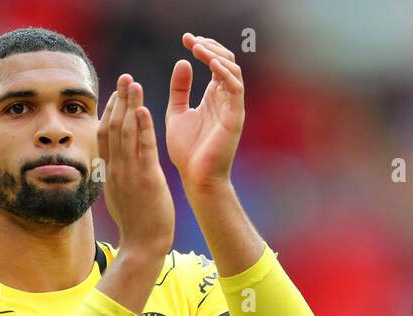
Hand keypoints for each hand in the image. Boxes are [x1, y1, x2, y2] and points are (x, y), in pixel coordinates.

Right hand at [98, 74, 174, 254]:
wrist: (142, 247)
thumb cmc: (136, 226)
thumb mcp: (120, 199)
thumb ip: (118, 179)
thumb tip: (114, 170)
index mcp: (110, 173)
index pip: (105, 136)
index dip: (109, 112)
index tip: (115, 94)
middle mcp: (116, 170)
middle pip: (113, 127)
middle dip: (119, 100)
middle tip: (125, 77)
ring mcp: (130, 174)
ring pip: (126, 133)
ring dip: (130, 105)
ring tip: (133, 83)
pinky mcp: (146, 179)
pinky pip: (143, 149)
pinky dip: (143, 128)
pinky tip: (143, 109)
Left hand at [166, 33, 244, 191]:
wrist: (195, 178)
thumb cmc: (187, 151)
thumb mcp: (177, 113)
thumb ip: (180, 89)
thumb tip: (183, 62)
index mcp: (214, 96)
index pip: (216, 62)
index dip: (203, 47)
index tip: (186, 39)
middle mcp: (226, 98)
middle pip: (226, 61)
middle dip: (209, 46)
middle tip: (191, 39)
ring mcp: (232, 106)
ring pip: (233, 70)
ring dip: (216, 55)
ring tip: (197, 48)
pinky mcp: (235, 117)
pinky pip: (236, 88)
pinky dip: (224, 73)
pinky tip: (209, 64)